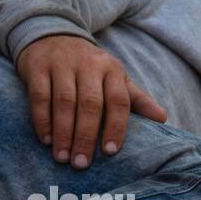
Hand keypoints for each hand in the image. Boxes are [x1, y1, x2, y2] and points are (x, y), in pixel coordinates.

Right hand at [16, 34, 167, 168]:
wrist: (52, 35)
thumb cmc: (89, 67)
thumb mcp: (114, 77)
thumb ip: (136, 99)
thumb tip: (163, 119)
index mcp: (112, 70)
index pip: (118, 100)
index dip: (116, 127)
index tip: (110, 152)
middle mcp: (89, 64)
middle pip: (90, 103)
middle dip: (86, 136)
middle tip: (81, 164)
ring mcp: (62, 64)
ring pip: (64, 101)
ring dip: (63, 133)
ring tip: (62, 158)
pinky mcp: (38, 67)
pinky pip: (40, 96)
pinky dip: (42, 120)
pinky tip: (45, 140)